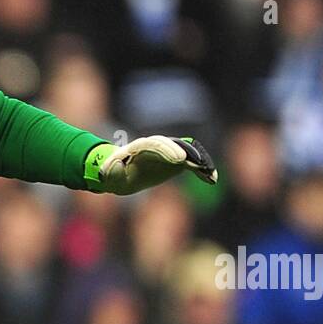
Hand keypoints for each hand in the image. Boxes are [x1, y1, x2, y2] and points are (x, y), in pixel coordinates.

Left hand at [86, 136, 217, 195]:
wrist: (122, 174)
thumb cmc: (115, 176)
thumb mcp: (111, 177)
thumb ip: (113, 172)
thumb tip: (118, 164)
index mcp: (139, 147)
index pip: (154, 144)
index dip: (168, 149)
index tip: (180, 160)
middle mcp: (156, 146)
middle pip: (175, 144)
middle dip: (188, 153)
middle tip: (199, 165)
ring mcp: (168, 152)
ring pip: (187, 152)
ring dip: (200, 161)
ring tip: (210, 174)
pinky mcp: (176, 161)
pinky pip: (192, 163)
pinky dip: (202, 170)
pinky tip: (211, 179)